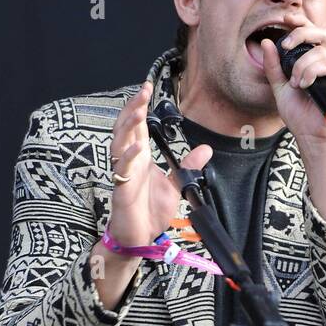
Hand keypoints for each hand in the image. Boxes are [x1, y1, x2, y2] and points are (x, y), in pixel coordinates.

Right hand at [108, 81, 212, 247]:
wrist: (140, 238)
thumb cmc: (151, 212)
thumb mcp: (176, 185)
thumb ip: (188, 166)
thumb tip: (206, 149)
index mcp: (141, 158)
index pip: (138, 127)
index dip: (140, 107)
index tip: (148, 87)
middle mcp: (129, 162)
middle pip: (126, 129)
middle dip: (133, 109)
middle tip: (143, 91)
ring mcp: (124, 175)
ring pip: (119, 144)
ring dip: (128, 127)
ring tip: (138, 111)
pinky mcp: (122, 191)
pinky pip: (123, 171)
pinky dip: (129, 159)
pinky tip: (137, 148)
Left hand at [259, 19, 325, 145]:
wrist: (309, 135)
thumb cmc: (299, 115)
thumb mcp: (279, 87)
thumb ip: (273, 66)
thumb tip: (267, 42)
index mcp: (317, 62)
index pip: (312, 34)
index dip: (301, 23)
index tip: (286, 19)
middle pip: (321, 32)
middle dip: (301, 33)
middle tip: (286, 46)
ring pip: (321, 50)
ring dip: (302, 65)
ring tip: (296, 83)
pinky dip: (312, 71)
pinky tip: (304, 85)